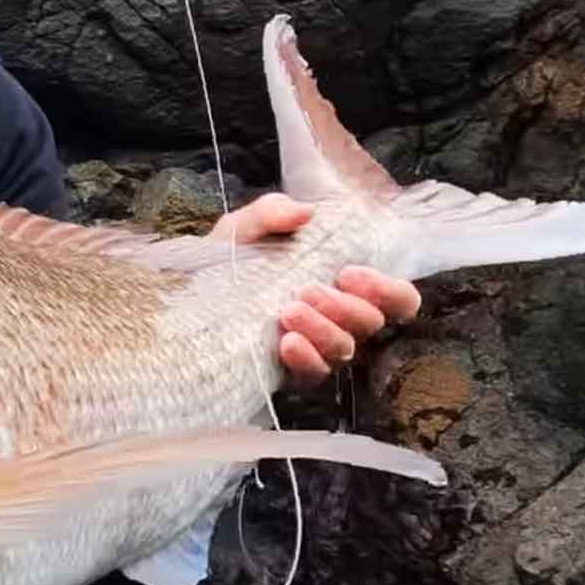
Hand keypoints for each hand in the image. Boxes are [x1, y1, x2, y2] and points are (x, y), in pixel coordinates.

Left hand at [211, 194, 422, 384]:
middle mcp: (338, 317)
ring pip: (345, 349)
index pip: (397, 298)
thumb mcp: (246, 227)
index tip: (349, 272)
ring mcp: (317, 346)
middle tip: (308, 289)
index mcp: (344, 283)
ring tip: (289, 311)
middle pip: (372, 323)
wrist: (187, 293)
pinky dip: (306, 358)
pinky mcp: (292, 369)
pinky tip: (287, 342)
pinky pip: (314, 373)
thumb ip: (273, 212)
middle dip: (347, 306)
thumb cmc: (232, 258)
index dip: (387, 290)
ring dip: (323, 329)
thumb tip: (304, 211)